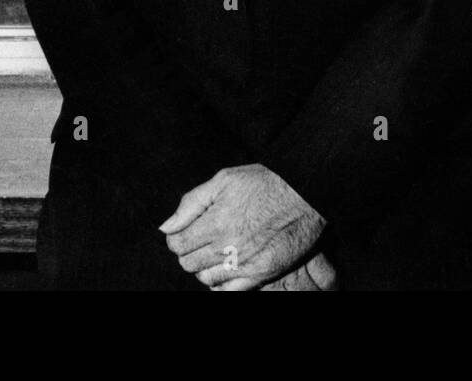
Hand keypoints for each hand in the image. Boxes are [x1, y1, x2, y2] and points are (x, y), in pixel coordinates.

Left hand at [159, 163, 324, 290]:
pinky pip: (229, 291)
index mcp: (215, 222)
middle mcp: (227, 247)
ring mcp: (245, 263)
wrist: (304, 193)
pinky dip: (222, 284)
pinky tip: (226, 269)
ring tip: (215, 253)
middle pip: (189, 263)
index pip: (177, 244)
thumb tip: (166, 226)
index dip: (177, 237)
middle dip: (189, 252)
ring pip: (206, 279)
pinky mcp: (262, 274)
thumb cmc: (264, 182)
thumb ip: (192, 202)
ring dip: (205, 267)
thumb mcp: (224, 179)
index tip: (186, 231)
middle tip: (201, 240)